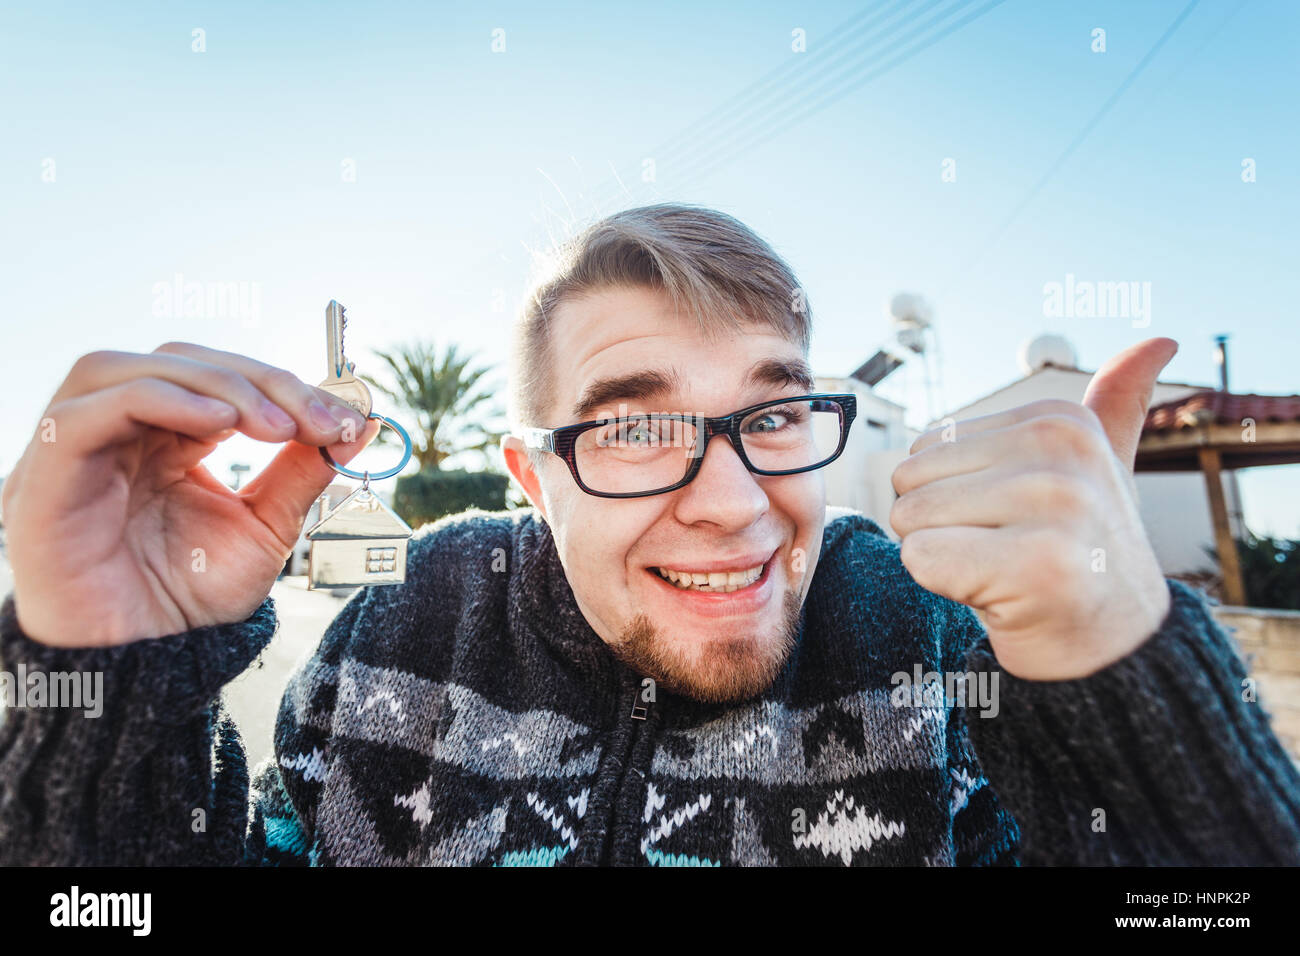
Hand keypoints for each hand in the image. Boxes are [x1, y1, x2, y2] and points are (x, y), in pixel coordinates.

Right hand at [2, 343, 378, 646]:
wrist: (150, 666)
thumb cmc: (193, 600)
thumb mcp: (266, 526)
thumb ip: (303, 470)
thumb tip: (362, 420)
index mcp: (161, 439)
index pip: (214, 377)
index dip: (280, 385)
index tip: (344, 419)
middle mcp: (113, 433)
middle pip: (176, 361)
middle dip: (257, 381)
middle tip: (318, 421)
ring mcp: (72, 450)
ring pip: (124, 370)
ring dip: (212, 384)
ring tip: (274, 426)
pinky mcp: (43, 477)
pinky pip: (83, 413)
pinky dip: (156, 400)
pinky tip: (219, 425)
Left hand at [889, 338, 1177, 679]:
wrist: (1114, 649)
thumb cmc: (1082, 555)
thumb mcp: (1099, 470)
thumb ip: (1113, 406)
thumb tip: (1158, 340)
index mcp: (1060, 419)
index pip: (925, 449)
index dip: (954, 498)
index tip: (1015, 523)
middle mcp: (1061, 450)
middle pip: (910, 483)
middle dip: (941, 528)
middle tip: (1002, 553)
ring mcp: (1055, 504)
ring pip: (912, 522)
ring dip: (944, 559)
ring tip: (1003, 571)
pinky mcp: (1036, 564)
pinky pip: (921, 560)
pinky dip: (945, 588)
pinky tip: (1002, 596)